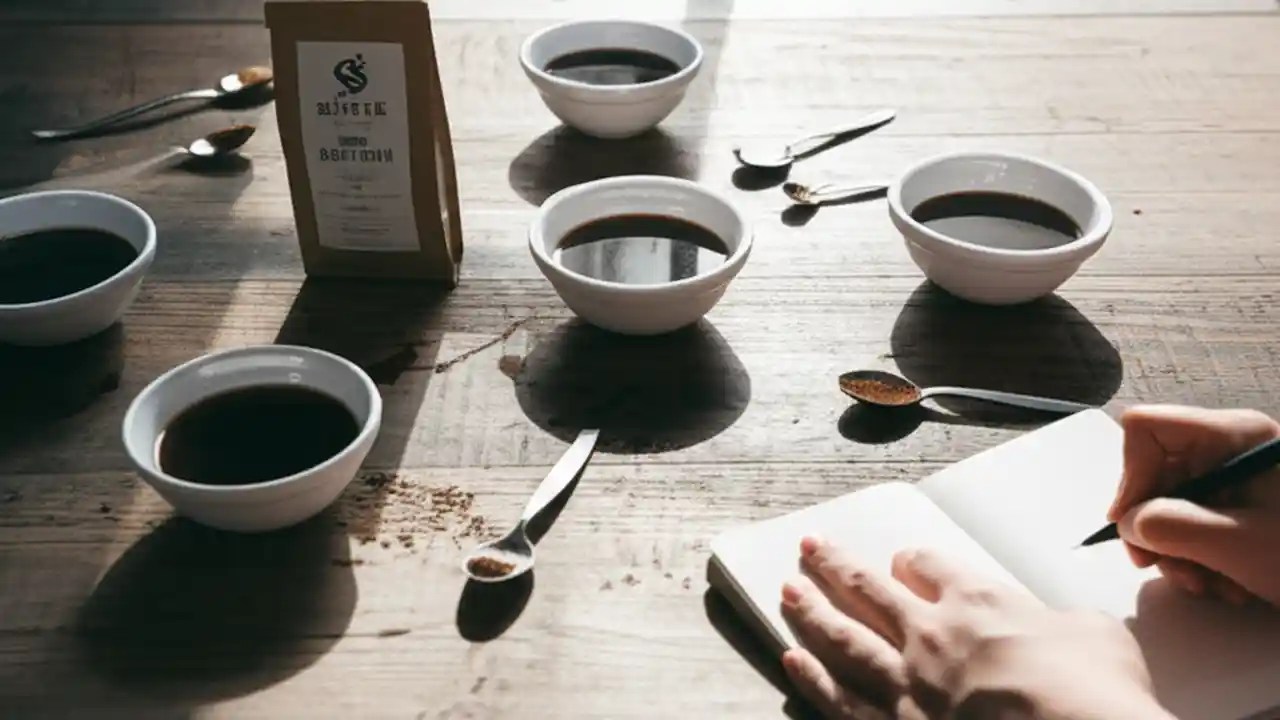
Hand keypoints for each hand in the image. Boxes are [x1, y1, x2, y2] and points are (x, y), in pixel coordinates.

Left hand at [779, 538, 1171, 719]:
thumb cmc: (1097, 693)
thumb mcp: (1094, 635)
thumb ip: (1062, 622)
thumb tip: (1061, 629)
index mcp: (977, 600)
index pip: (929, 565)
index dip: (913, 562)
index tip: (904, 562)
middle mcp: (931, 634)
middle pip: (868, 589)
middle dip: (834, 565)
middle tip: (808, 546)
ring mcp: (907, 684)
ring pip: (843, 638)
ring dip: (811, 612)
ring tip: (788, 592)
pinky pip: (840, 698)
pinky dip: (813, 678)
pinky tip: (791, 661)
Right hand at [1108, 405, 1279, 606]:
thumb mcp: (1241, 546)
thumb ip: (1174, 528)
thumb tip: (1129, 524)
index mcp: (1236, 435)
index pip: (1146, 429)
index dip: (1130, 476)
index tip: (1135, 527)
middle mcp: (1231, 447)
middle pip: (1153, 471)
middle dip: (1154, 526)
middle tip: (1164, 570)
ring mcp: (1236, 477)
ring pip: (1169, 503)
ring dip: (1177, 551)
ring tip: (1208, 586)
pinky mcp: (1242, 506)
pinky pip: (1194, 521)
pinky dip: (1199, 557)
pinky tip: (1226, 584)